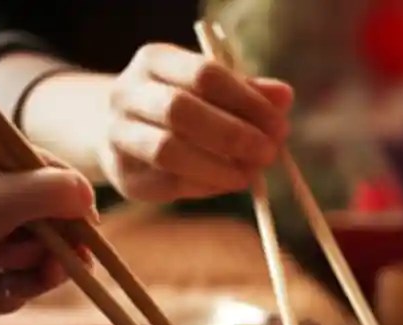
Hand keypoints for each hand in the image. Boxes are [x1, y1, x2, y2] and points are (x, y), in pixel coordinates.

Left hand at [0, 129, 96, 324]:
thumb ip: (47, 192)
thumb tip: (90, 199)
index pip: (49, 164)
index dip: (66, 192)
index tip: (75, 217)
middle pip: (62, 208)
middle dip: (54, 231)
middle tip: (28, 245)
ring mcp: (3, 229)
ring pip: (59, 243)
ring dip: (40, 258)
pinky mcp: (6, 268)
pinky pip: (46, 273)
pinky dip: (37, 281)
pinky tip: (10, 283)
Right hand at [100, 43, 293, 200]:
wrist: (119, 129)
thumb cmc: (181, 104)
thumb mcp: (212, 89)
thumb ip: (249, 91)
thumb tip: (284, 96)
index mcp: (155, 61)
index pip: (204, 74)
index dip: (247, 101)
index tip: (279, 124)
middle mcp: (127, 93)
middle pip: (180, 110)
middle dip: (233, 135)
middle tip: (268, 153)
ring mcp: (118, 134)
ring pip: (168, 151)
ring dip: (218, 167)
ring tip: (250, 174)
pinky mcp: (123, 174)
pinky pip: (167, 183)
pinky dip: (205, 186)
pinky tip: (228, 183)